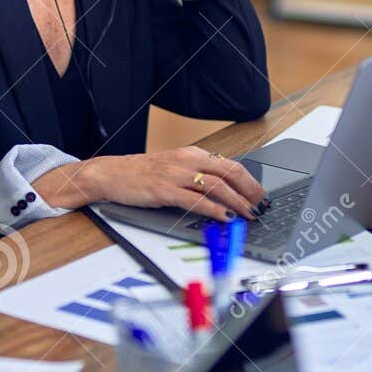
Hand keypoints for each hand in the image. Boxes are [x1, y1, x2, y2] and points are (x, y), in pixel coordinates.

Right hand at [33, 146, 267, 220]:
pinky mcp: (164, 190)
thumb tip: (224, 189)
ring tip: (248, 215)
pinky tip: (224, 217)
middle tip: (260, 206)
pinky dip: (214, 209)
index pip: (229, 164)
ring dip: (237, 202)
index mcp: (192, 154)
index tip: (260, 194)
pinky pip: (195, 200)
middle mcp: (187, 161)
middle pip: (228, 172)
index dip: (249, 180)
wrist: (110, 174)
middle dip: (249, 191)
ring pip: (216, 186)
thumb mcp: (173, 167)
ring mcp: (175, 175)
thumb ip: (196, 174)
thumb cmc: (141, 174)